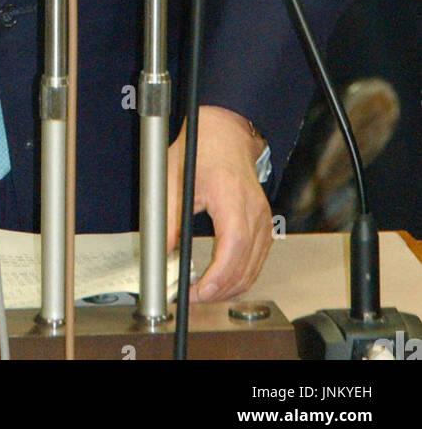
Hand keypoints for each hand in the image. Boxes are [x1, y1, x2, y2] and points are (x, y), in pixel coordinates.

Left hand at [167, 105, 271, 302]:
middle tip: (194, 296)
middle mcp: (253, 209)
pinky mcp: (264, 222)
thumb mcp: (173, 176)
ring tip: (204, 292)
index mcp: (231, 195)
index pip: (234, 245)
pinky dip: (241, 274)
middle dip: (220, 288)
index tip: (199, 290)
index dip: (219, 275)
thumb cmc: (201, 148)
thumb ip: (168, 215)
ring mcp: (263, 217)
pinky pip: (258, 258)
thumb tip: (164, 249)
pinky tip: (222, 279)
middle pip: (246, 264)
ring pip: (254, 267)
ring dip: (231, 286)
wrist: (225, 132)